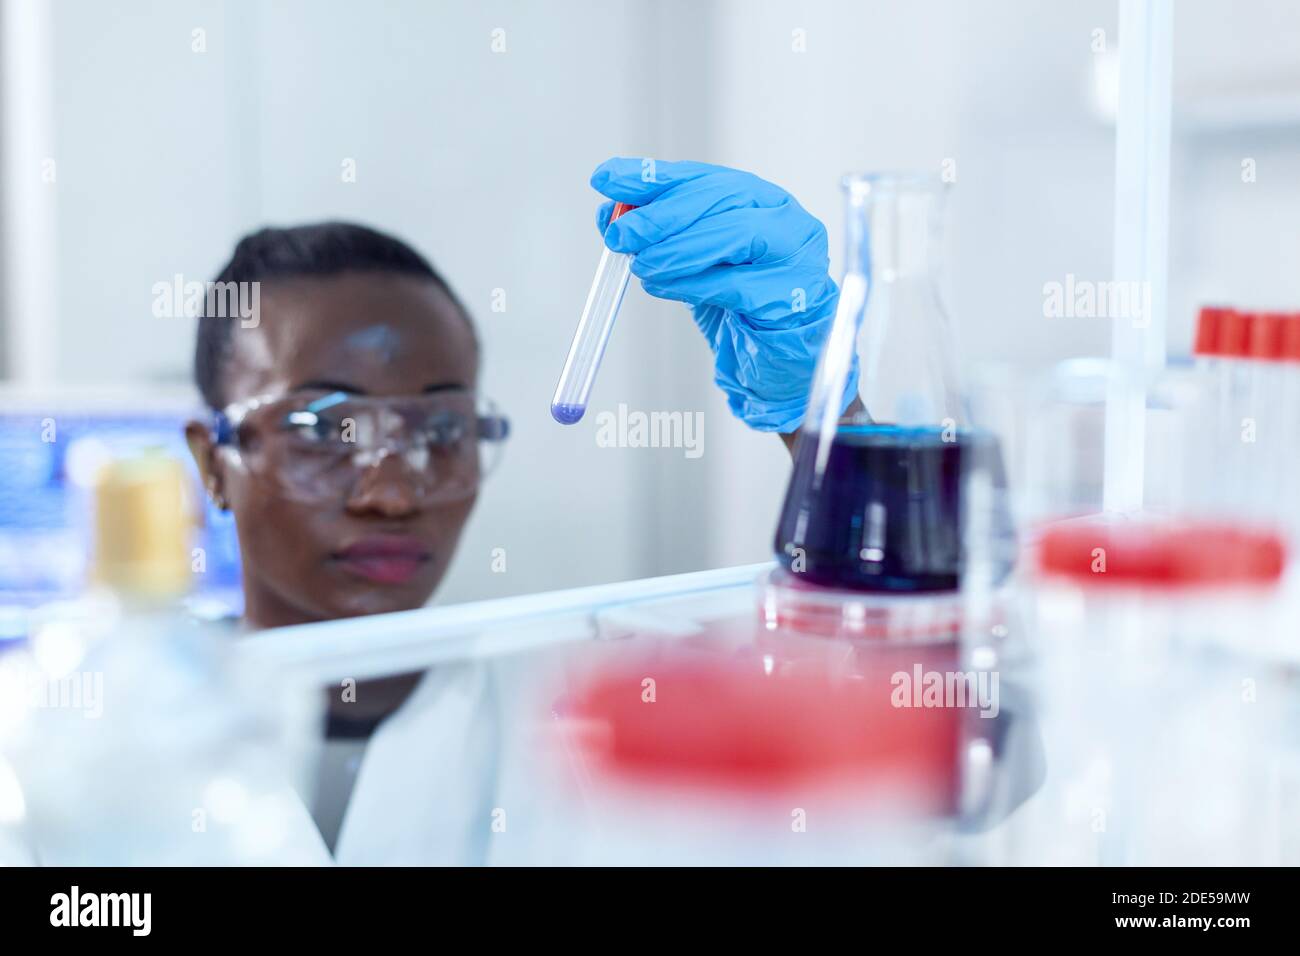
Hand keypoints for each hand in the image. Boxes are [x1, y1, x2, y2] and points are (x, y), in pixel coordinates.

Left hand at [590, 157, 856, 432]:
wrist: (781, 350)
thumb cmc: (742, 298)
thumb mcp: (696, 260)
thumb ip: (661, 234)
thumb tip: (610, 215)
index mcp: (759, 198)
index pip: (701, 176)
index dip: (652, 176)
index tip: (607, 178)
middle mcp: (783, 216)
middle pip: (720, 198)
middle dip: (661, 215)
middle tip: (620, 234)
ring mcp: (794, 254)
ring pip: (733, 234)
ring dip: (676, 250)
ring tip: (640, 266)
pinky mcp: (793, 294)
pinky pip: (736, 284)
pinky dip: (691, 284)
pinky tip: (662, 288)